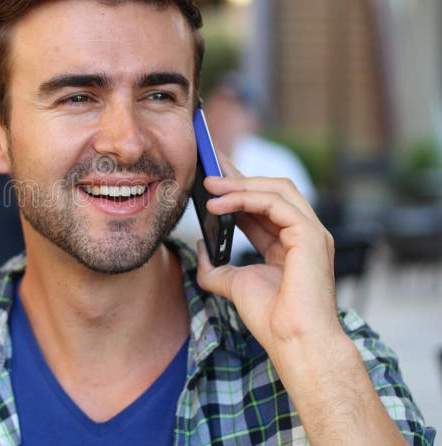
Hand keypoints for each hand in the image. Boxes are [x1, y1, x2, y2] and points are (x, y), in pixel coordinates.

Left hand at [195, 154, 405, 444]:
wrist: (294, 342)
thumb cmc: (271, 319)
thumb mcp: (233, 284)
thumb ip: (215, 265)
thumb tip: (198, 245)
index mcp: (290, 242)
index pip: (263, 204)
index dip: (236, 189)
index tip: (209, 178)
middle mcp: (305, 233)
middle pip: (272, 189)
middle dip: (238, 176)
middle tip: (206, 168)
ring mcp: (312, 232)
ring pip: (276, 189)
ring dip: (239, 184)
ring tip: (208, 184)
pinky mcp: (311, 235)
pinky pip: (275, 203)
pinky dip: (245, 198)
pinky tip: (218, 204)